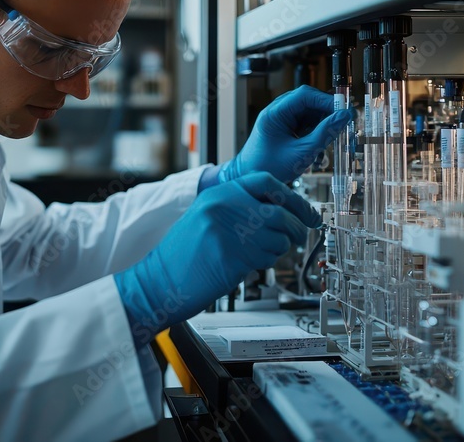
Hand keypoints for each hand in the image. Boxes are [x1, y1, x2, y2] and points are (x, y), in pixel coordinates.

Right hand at [114, 172, 320, 343]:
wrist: (158, 281)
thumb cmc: (181, 255)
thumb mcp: (205, 217)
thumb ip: (237, 207)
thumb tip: (278, 210)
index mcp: (218, 194)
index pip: (266, 181)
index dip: (291, 196)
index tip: (305, 210)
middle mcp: (225, 207)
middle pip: (280, 210)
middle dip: (297, 225)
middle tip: (299, 235)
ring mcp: (229, 231)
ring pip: (279, 235)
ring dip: (282, 247)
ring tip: (266, 252)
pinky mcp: (234, 257)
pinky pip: (268, 256)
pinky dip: (268, 261)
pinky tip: (253, 263)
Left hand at [219, 86, 352, 183]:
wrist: (249, 180)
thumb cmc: (269, 168)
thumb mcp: (302, 153)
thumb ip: (324, 134)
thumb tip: (344, 117)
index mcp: (274, 113)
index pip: (305, 95)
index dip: (327, 100)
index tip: (345, 110)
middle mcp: (277, 111)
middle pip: (309, 102)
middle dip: (327, 114)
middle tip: (343, 125)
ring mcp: (281, 119)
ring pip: (310, 114)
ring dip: (323, 126)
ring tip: (331, 142)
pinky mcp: (285, 128)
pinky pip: (306, 124)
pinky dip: (316, 133)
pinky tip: (320, 148)